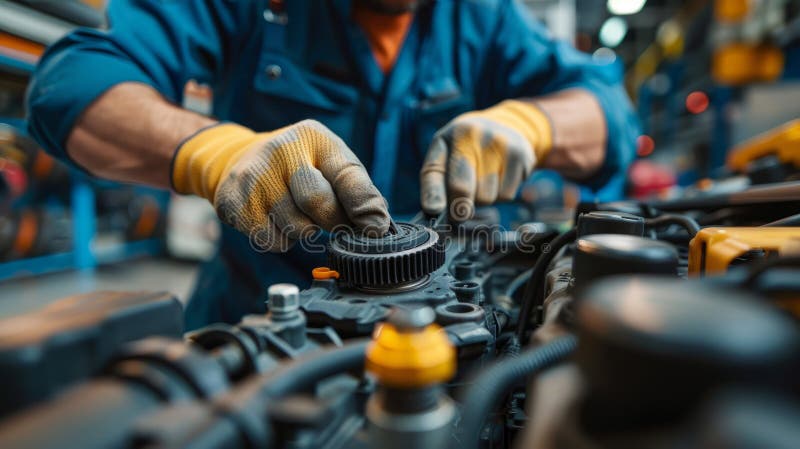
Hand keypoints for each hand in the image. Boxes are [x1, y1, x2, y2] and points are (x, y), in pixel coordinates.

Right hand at [172, 120, 389, 250]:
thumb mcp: (331, 162)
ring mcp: (255, 176)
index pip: (347, 175)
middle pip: (317, 203)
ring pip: (296, 228)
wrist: (240, 157)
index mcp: (315, 138)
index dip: (364, 206)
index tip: (376, 229)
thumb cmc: (300, 165)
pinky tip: (276, 219)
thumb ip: (357, 189)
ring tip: (299, 214)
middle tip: (335, 224)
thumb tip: (378, 225)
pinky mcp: (235, 202)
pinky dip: (282, 239)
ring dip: (306, 232)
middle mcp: (282, 151)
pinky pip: (272, 240)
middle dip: (334, 222)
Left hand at [420, 100, 551, 219]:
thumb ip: (435, 182)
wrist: (506, 126)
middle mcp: (473, 136)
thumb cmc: (465, 150)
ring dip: (483, 198)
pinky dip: (501, 195)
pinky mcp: (520, 156)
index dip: (434, 194)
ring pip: (487, 198)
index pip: (436, 170)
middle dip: (460, 205)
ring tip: (483, 180)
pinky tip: (500, 177)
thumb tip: (434, 210)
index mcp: (449, 137)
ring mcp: (499, 143)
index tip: (434, 210)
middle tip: (461, 203)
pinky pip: (507, 196)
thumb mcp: (444, 155)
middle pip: (463, 190)